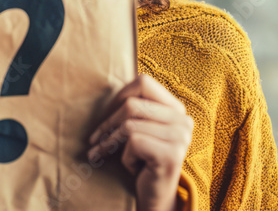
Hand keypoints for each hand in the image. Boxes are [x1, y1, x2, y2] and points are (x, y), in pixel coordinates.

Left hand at [86, 73, 193, 210]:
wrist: (156, 195)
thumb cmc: (143, 158)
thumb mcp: (141, 128)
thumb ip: (134, 107)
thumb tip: (104, 89)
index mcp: (176, 108)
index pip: (144, 82)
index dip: (119, 95)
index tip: (106, 114)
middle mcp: (183, 120)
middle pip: (132, 104)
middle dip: (107, 123)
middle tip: (95, 139)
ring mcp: (180, 137)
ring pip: (129, 124)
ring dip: (110, 143)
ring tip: (104, 153)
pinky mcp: (170, 154)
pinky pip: (133, 143)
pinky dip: (125, 157)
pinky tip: (133, 167)